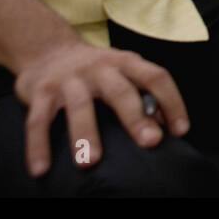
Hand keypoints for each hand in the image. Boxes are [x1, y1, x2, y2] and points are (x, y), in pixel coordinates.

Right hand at [12, 40, 189, 177]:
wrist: (47, 49)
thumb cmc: (94, 70)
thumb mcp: (121, 73)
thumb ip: (141, 95)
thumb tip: (163, 126)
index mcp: (126, 62)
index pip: (156, 77)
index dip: (172, 101)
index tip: (180, 130)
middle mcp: (99, 68)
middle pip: (120, 91)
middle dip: (136, 117)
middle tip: (150, 141)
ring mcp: (69, 79)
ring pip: (79, 106)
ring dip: (85, 135)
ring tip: (90, 163)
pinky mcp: (40, 92)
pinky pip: (37, 121)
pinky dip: (38, 145)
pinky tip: (41, 169)